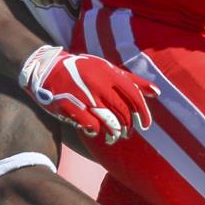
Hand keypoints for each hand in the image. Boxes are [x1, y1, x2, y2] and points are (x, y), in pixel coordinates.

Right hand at [18, 45, 156, 144]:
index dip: (143, 113)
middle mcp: (98, 84)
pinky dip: (96, 131)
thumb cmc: (82, 69)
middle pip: (123, 112)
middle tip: (127, 133)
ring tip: (113, 137)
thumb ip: (132, 80)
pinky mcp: (70, 106)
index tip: (145, 125)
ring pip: (109, 122)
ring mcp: (84, 96)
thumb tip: (156, 92)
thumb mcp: (107, 68)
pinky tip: (95, 132)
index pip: (134, 96)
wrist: (48, 67)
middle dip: (128, 127)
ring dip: (114, 133)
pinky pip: (90, 126)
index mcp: (109, 74)